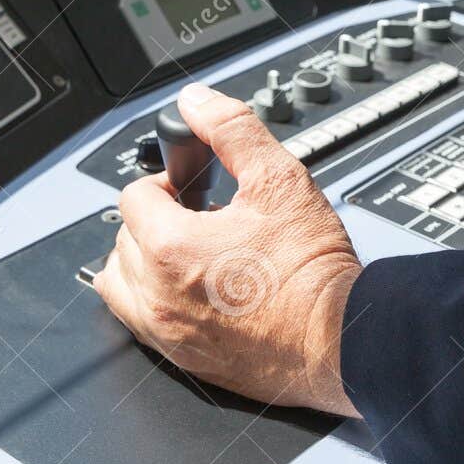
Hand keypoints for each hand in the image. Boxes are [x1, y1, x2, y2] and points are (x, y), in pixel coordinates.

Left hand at [92, 84, 362, 417]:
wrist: (342, 339)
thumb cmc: (313, 270)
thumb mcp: (279, 179)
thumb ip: (231, 131)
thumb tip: (198, 102)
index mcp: (169, 248)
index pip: (133, 196)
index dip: (166, 183)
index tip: (194, 189)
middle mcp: (158, 296)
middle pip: (122, 241)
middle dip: (155, 222)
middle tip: (200, 219)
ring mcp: (168, 334)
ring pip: (121, 288)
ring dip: (143, 264)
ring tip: (188, 254)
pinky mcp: (185, 361)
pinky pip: (144, 326)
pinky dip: (158, 302)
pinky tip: (198, 292)